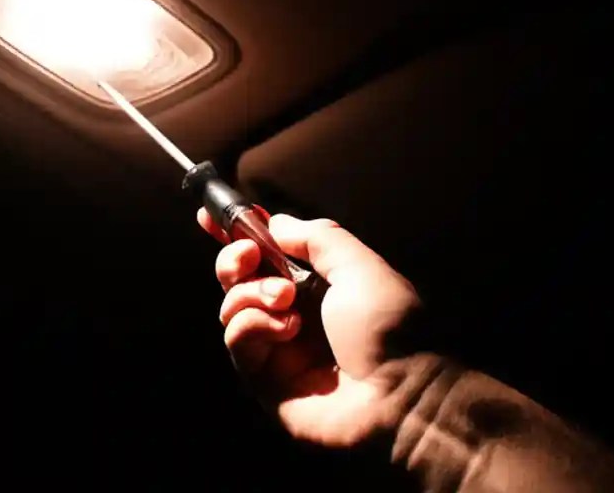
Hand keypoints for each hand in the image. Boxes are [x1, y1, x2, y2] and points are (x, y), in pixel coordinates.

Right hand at [198, 209, 420, 446]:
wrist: (402, 396)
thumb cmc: (391, 328)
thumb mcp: (360, 266)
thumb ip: (317, 238)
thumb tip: (276, 223)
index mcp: (320, 286)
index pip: (268, 255)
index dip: (239, 234)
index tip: (211, 216)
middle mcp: (295, 314)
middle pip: (240, 279)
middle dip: (234, 259)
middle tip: (249, 257)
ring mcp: (278, 349)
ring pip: (232, 307)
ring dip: (251, 293)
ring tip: (285, 299)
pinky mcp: (264, 381)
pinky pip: (238, 341)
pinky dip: (254, 325)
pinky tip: (286, 329)